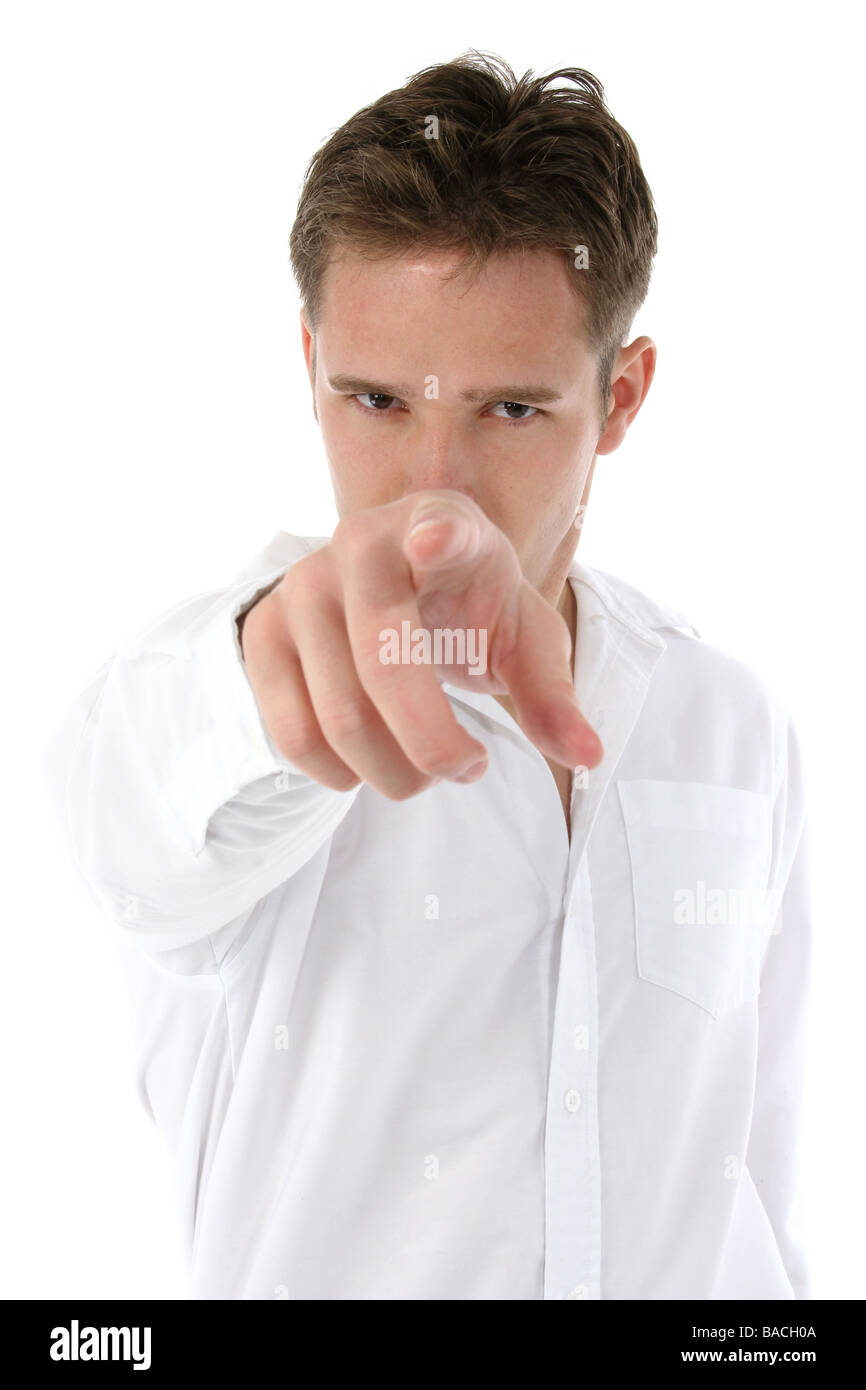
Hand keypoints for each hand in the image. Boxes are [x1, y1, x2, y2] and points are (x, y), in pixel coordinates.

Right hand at [240, 490, 602, 798]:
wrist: (392, 583)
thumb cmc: (469, 607)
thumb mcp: (519, 639)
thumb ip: (550, 696)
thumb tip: (586, 757)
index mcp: (441, 526)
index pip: (438, 526)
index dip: (437, 536)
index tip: (435, 542)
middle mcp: (359, 544)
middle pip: (386, 667)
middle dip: (434, 747)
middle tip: (467, 770)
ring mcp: (300, 586)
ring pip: (341, 719)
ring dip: (393, 773)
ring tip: (424, 770)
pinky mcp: (262, 632)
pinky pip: (293, 733)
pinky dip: (337, 773)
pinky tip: (367, 765)